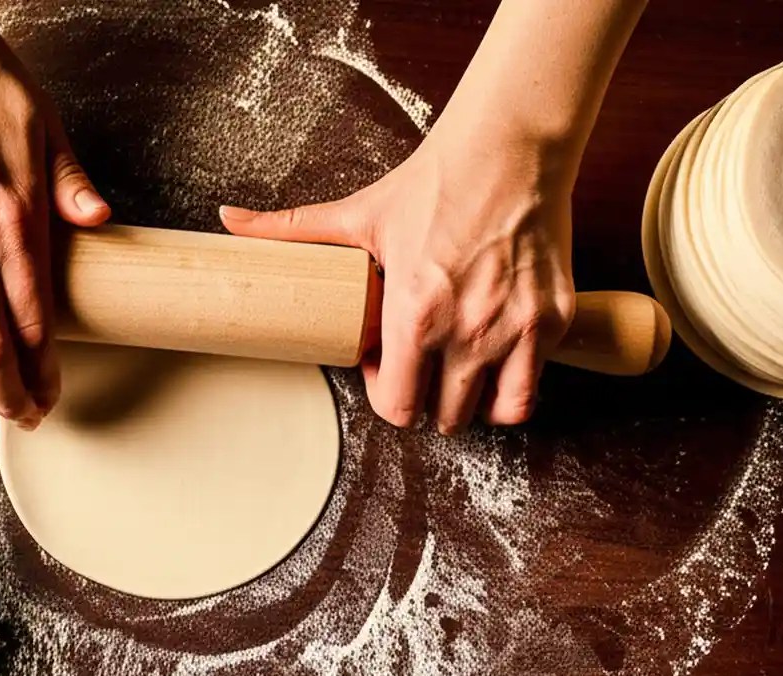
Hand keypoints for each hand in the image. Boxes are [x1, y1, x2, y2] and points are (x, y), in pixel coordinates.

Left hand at [221, 136, 574, 432]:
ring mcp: (516, 330)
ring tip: (460, 371)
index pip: (398, 407)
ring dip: (474, 402)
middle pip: (444, 418)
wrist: (508, 149)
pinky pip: (532, 385)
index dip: (386, 395)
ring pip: (495, 414)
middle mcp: (469, 332)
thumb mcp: (359, 215)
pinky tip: (496, 355)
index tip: (386, 368)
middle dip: (427, 399)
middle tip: (422, 365)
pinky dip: (514, 383)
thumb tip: (229, 222)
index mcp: (415, 315)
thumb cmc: (434, 184)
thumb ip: (292, 230)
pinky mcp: (553, 321)